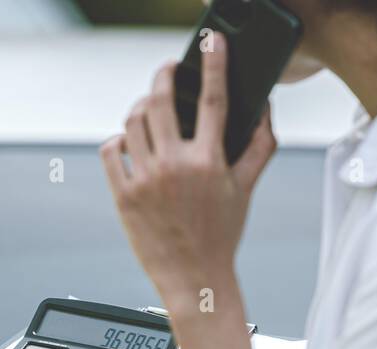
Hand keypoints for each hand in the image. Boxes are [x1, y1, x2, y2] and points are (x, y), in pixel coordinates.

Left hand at [100, 32, 277, 307]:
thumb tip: (265, 111)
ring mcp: (146, 181)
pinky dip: (117, 141)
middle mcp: (175, 167)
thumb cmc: (221, 235)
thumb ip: (259, 146)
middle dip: (162, 75)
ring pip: (131, 122)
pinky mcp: (124, 196)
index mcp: (209, 161)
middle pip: (158, 100)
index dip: (214, 63)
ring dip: (138, 108)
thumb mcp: (245, 189)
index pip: (212, 99)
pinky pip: (111, 152)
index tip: (211, 41)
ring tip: (147, 111)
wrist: (194, 279)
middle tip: (167, 71)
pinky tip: (128, 143)